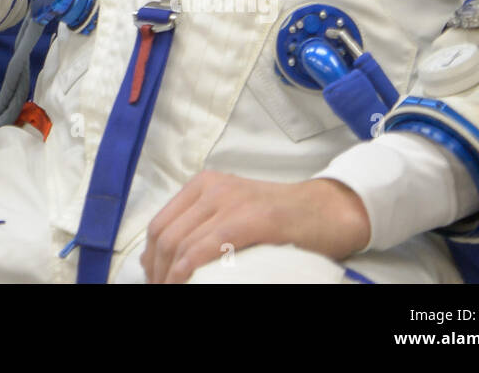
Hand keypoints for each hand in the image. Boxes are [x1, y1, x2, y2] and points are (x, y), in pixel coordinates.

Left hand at [141, 172, 370, 283]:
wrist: (328, 210)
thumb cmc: (282, 220)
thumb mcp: (234, 213)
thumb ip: (204, 227)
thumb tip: (169, 260)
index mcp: (202, 185)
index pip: (160, 224)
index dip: (150, 259)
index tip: (154, 281)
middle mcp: (211, 188)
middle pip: (165, 235)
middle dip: (157, 271)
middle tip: (161, 291)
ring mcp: (230, 200)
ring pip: (180, 242)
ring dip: (169, 275)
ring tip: (172, 292)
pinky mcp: (251, 219)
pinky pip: (207, 246)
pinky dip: (188, 269)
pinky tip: (183, 282)